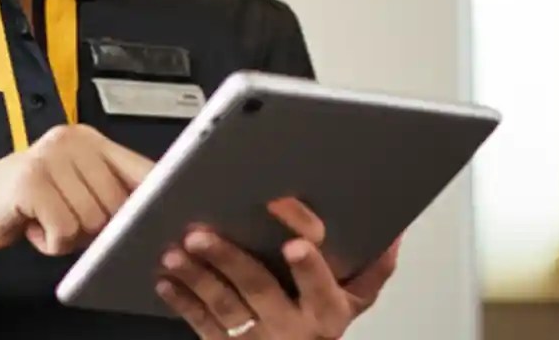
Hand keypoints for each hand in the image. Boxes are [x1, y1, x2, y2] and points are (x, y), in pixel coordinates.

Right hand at [0, 125, 153, 256]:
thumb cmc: (29, 205)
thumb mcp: (76, 190)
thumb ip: (112, 192)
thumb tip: (158, 215)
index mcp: (90, 140)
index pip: (143, 169)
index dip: (158, 200)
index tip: (171, 218)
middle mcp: (72, 140)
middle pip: (119, 203)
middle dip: (98, 227)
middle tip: (65, 218)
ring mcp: (50, 157)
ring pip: (93, 221)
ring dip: (71, 236)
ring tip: (46, 219)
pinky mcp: (31, 181)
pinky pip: (65, 231)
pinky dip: (51, 243)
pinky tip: (33, 226)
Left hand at [155, 198, 400, 338]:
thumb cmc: (320, 325)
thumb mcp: (354, 301)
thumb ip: (373, 268)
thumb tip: (393, 229)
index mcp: (326, 314)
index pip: (321, 289)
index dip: (309, 268)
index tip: (295, 244)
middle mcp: (292, 330)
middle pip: (259, 289)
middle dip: (229, 259)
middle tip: (201, 234)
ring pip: (224, 306)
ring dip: (196, 277)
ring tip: (174, 252)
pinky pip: (202, 325)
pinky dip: (182, 301)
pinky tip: (165, 279)